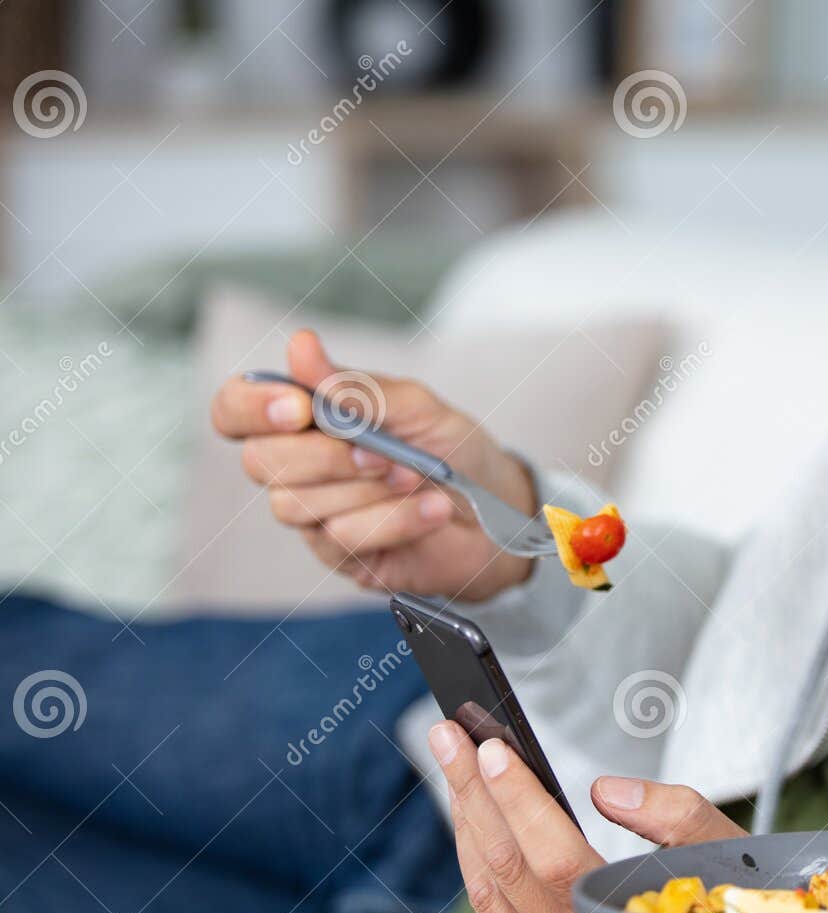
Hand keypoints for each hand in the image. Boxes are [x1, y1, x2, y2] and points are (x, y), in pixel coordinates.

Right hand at [211, 330, 535, 601]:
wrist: (499, 511)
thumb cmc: (454, 450)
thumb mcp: (417, 407)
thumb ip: (358, 387)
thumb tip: (301, 347)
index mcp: (304, 420)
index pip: (234, 411)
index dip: (249, 408)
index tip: (299, 407)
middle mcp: (296, 468)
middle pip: (262, 462)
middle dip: (327, 456)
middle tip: (385, 453)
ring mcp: (314, 517)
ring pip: (299, 506)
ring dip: (367, 489)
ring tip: (419, 478)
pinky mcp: (342, 557)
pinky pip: (344, 539)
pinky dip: (396, 519)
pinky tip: (434, 509)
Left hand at [427, 720, 745, 912]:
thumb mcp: (728, 863)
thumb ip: (677, 817)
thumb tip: (608, 789)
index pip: (553, 856)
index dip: (518, 798)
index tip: (493, 745)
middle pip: (505, 867)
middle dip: (471, 792)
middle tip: (447, 733)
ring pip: (487, 894)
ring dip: (466, 824)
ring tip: (454, 765)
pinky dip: (477, 865)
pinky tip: (474, 826)